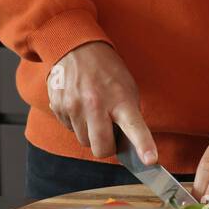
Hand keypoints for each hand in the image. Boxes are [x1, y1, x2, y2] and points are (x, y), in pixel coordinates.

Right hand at [46, 41, 156, 162]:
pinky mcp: (58, 106)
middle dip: (107, 147)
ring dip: (90, 134)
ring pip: (84, 141)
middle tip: (110, 134)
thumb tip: (128, 145)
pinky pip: (69, 129)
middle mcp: (96, 104)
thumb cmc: (107, 70)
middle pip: (101, 148)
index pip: (134, 126)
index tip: (150, 161)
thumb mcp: (127, 88)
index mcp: (120, 99)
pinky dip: (76, 123)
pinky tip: (79, 106)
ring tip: (93, 112)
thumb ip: (129, 115)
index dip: (143, 145)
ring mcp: (74, 106)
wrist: (76, 47)